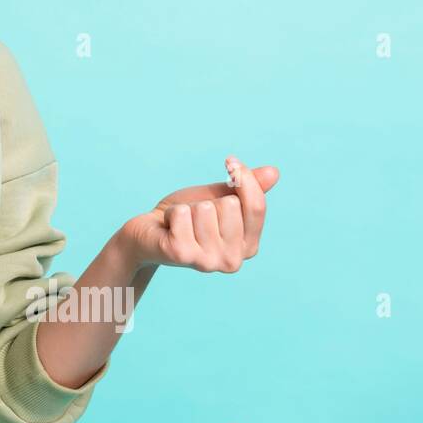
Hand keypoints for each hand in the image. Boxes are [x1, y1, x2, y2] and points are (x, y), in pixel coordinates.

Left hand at [116, 155, 278, 273]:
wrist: (148, 232)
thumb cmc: (186, 216)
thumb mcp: (219, 198)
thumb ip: (245, 189)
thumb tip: (273, 172)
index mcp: (248, 246)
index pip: (256, 206)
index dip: (243, 177)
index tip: (229, 161)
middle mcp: (232, 260)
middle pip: (229, 205)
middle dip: (207, 202)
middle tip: (193, 216)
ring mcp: (208, 261)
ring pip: (205, 208)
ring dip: (187, 209)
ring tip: (180, 223)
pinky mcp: (182, 255)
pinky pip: (182, 214)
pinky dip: (171, 212)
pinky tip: (168, 227)